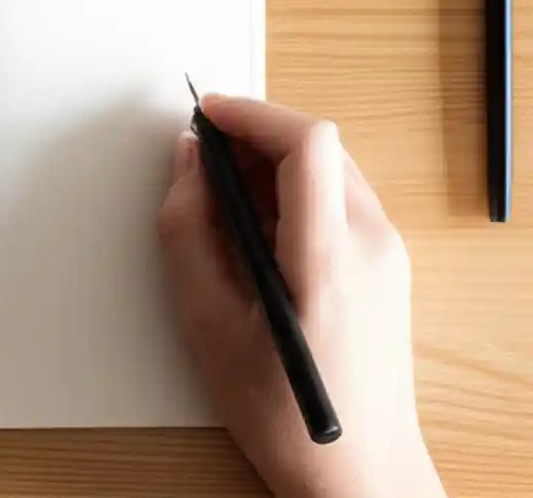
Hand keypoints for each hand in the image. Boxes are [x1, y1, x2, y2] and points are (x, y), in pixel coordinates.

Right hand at [158, 96, 444, 497]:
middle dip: (256, 136)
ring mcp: (387, 253)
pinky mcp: (387, 265)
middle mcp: (371, 243)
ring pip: (329, 169)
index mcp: (328, 257)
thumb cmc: (284, 413)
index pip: (305, 143)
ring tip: (221, 201)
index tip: (206, 114)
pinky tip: (256, 230)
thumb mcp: (207, 321)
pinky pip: (339, 199)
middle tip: (202, 158)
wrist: (356, 471)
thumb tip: (189, 164)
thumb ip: (189, 231)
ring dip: (273, 165)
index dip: (251, 114)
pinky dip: (293, 193)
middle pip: (318, 147)